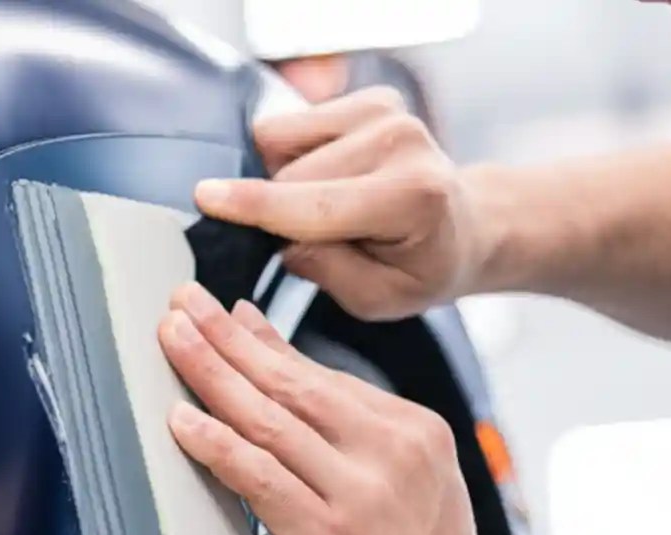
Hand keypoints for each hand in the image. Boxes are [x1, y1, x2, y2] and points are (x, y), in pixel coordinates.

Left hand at [157, 282, 523, 534]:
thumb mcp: (403, 488)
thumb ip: (348, 435)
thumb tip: (289, 377)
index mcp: (412, 433)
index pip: (319, 374)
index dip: (258, 339)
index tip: (220, 313)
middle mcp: (392, 451)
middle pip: (289, 381)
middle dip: (225, 337)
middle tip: (181, 305)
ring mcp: (363, 492)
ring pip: (270, 418)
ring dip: (211, 373)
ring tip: (172, 341)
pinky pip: (260, 476)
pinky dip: (217, 444)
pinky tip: (183, 422)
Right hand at [195, 86, 491, 320]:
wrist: (464, 228)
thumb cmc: (421, 267)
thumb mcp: (376, 299)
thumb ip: (324, 270)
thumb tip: (277, 234)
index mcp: (412, 197)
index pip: (314, 203)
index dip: (254, 205)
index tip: (206, 197)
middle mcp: (402, 141)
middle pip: (289, 175)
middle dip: (285, 212)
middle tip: (326, 237)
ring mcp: (388, 112)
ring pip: (281, 144)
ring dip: (288, 182)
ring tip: (332, 208)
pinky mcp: (372, 98)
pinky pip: (291, 124)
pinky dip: (297, 156)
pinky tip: (333, 179)